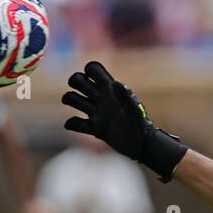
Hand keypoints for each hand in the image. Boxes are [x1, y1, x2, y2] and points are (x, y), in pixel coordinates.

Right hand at [61, 61, 186, 181]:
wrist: (141, 144)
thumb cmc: (141, 125)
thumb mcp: (135, 110)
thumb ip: (126, 96)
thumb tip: (116, 84)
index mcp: (110, 88)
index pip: (93, 68)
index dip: (89, 70)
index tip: (94, 81)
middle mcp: (101, 98)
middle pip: (78, 80)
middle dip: (75, 82)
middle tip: (84, 94)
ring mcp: (96, 112)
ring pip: (73, 98)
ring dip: (70, 100)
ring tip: (82, 109)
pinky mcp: (94, 128)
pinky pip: (75, 123)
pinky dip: (72, 124)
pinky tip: (80, 126)